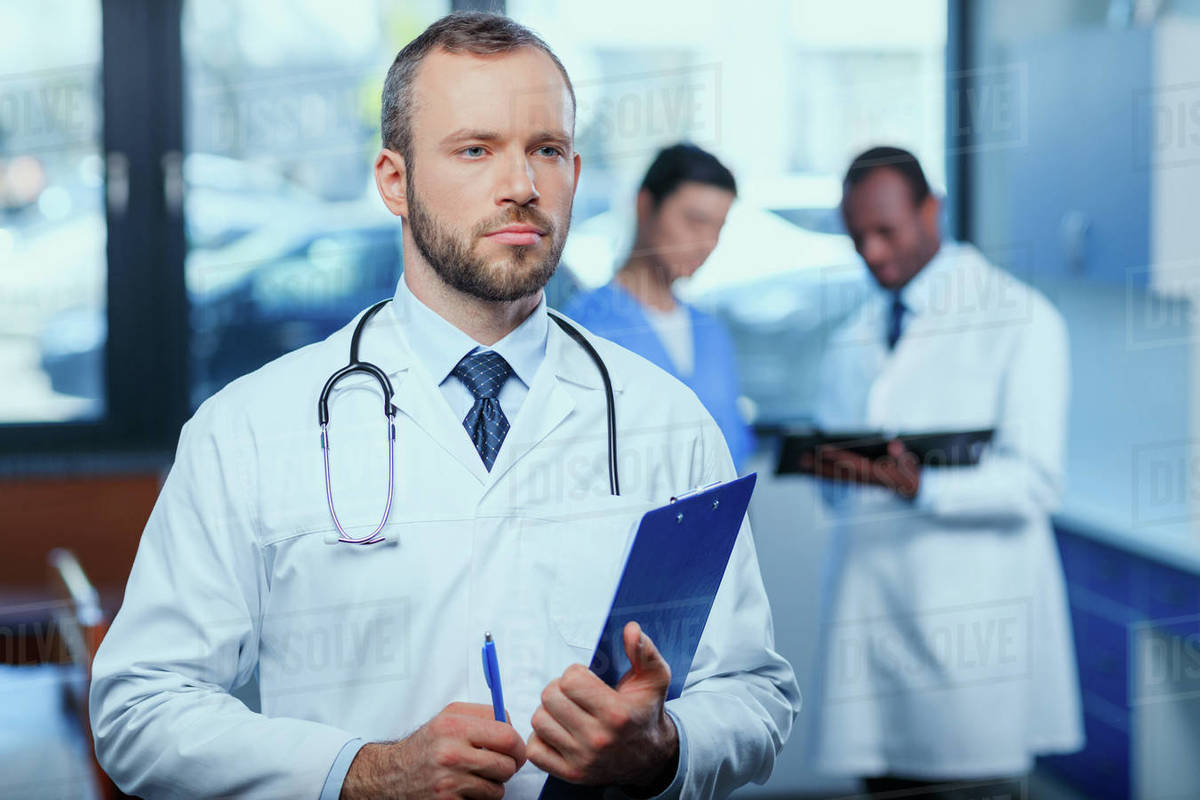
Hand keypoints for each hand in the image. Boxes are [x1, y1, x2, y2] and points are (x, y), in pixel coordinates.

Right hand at [340, 702, 525, 799]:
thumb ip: (482, 715)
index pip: (506, 736)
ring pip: (498, 788)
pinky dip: (479, 798)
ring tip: (477, 776)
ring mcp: (448, 782)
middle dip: (509, 767)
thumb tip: (512, 724)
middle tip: (501, 765)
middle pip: (507, 765)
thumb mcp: (449, 717)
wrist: (392, 775)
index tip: (515, 750)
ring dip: (493, 785)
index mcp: (453, 726)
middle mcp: (450, 753)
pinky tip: (465, 789)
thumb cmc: (427, 745)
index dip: (518, 745)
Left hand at [527, 621, 678, 793]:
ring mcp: (582, 759)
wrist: (650, 758)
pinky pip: (534, 749)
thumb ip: (644, 651)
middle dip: (559, 689)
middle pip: (549, 697)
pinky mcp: (569, 774)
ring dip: (549, 712)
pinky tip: (559, 731)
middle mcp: (598, 739)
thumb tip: (631, 629)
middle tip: (574, 694)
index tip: (586, 680)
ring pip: (539, 720)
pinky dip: (541, 737)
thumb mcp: (655, 678)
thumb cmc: (646, 711)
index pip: (570, 680)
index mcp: (617, 714)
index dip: (575, 673)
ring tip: (567, 712)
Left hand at [799, 439, 921, 499]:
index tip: (821, 449)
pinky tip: (815, 470)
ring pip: (836, 477)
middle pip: (838, 472)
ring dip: (819, 472)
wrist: (914, 492)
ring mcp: (861, 483)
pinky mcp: (859, 483)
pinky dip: (826, 475)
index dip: (836, 455)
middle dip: (819, 466)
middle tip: (801, 460)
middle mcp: (865, 480)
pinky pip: (839, 479)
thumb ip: (903, 456)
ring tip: (802, 465)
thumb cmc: (911, 474)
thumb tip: (893, 447)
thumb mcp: (912, 464)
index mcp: (876, 474)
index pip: (851, 463)